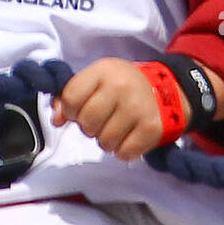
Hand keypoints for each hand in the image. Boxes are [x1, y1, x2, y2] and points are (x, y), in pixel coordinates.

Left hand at [52, 58, 186, 161]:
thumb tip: (56, 119)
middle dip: (90, 126)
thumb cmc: (122, 85)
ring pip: (104, 142)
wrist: (166, 89)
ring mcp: (137, 108)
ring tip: (117, 126)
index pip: (71, 97)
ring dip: (107, 140)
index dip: (71, 109)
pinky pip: (124, 153)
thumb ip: (71, 95)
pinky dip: (124, 150)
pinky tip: (129, 135)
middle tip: (102, 119)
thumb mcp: (96, 79)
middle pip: (87, 123)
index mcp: (103, 71)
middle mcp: (120, 87)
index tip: (81, 108)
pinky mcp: (151, 129)